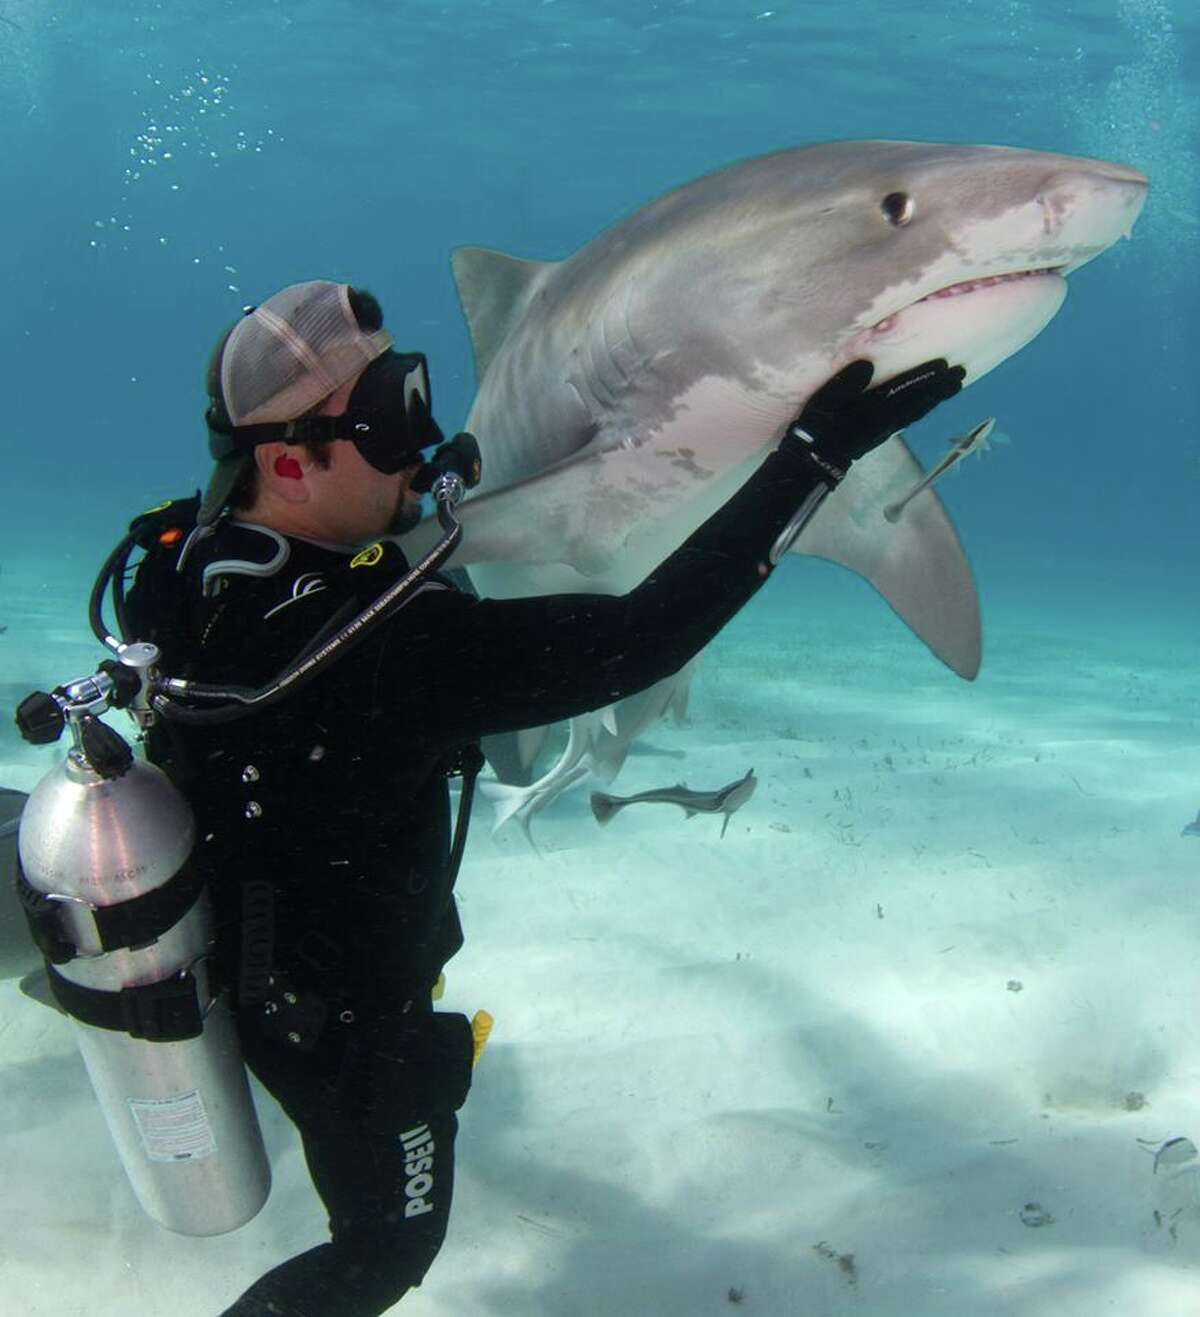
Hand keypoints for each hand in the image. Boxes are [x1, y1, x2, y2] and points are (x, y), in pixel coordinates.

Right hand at [781, 358, 964, 482]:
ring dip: (936, 398)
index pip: (904, 388)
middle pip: (917, 401)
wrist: (812, 460)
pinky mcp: (880, 435)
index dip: (925, 377)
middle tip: (960, 374)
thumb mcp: (824, 401)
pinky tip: (928, 404)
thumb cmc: (816, 427)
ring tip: (953, 386)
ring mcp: (884, 428)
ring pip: (916, 411)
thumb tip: (867, 364)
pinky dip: (922, 410)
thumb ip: (845, 383)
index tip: (945, 365)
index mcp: (872, 407)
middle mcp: (884, 418)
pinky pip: (908, 420)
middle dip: (939, 388)